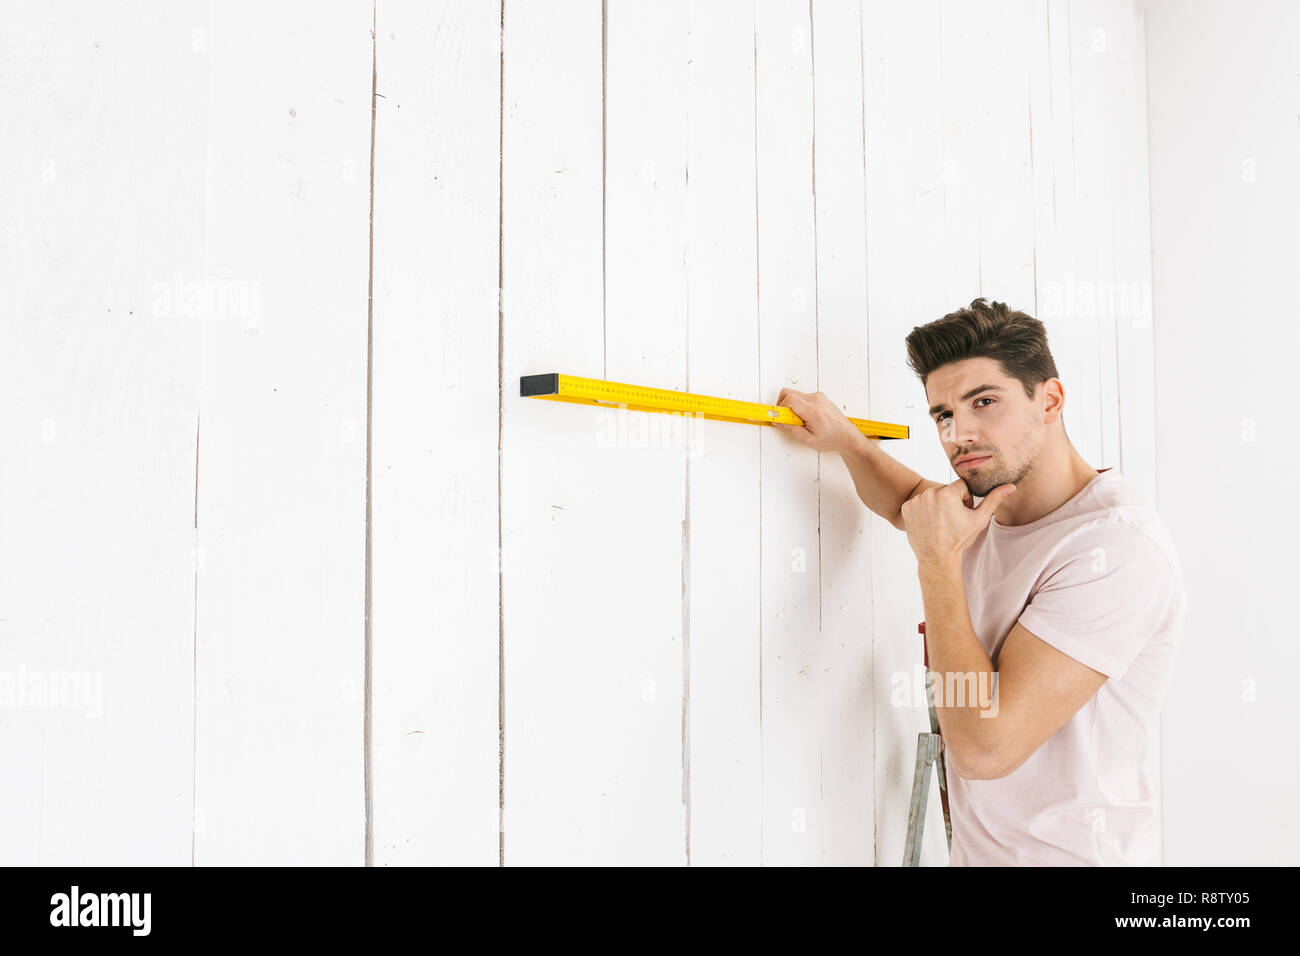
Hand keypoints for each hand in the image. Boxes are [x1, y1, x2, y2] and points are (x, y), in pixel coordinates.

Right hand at [772, 388, 862, 454]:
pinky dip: (798, 405)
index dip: (779, 408)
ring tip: (798, 420)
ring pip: (794, 395)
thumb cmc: (832, 439)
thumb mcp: (808, 440)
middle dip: (782, 406)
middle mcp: (816, 400)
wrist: (848, 436)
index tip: (776, 417)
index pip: (789, 399)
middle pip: (788, 393)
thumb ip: (791, 429)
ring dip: (790, 406)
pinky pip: (802, 397)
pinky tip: (804, 417)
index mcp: (813, 411)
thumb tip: (778, 421)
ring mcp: (818, 397)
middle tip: (785, 419)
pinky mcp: (819, 397)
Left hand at [901, 477, 1016, 568]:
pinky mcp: (907, 508)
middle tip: (952, 520)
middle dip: (952, 501)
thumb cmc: (959, 540)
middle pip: (947, 490)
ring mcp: (916, 501)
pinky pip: (920, 503)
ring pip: (933, 496)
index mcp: (947, 494)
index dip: (966, 500)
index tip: (963, 513)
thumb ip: (993, 500)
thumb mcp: (979, 520)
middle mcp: (929, 493)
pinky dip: (925, 510)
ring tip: (941, 523)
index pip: (963, 486)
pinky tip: (929, 523)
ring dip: (938, 505)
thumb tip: (1010, 486)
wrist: (937, 558)